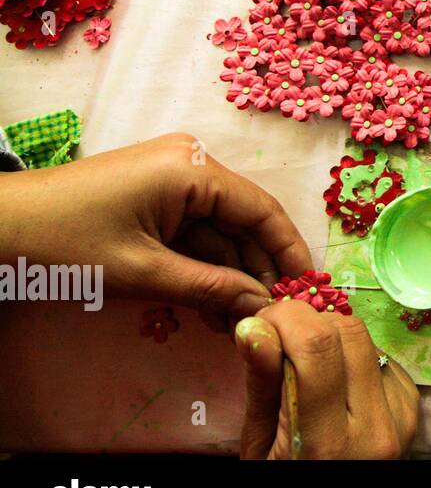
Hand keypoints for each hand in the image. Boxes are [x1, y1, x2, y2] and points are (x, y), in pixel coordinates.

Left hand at [0, 132, 311, 320]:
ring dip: (229, 276)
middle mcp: (192, 164)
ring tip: (238, 323)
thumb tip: (264, 308)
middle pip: (243, 222)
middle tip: (270, 318)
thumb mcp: (143, 273)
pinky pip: (194, 232)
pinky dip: (203, 268)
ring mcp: (173, 179)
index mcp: (193, 169)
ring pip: (219, 232)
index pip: (261, 210)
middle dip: (256, 271)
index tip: (307, 290)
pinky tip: (212, 306)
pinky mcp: (155, 196)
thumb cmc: (66, 243)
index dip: (287, 251)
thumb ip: (210, 289)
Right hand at [235, 300, 419, 458]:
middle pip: (347, 333)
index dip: (286, 319)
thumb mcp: (261, 447)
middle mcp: (377, 426)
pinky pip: (379, 356)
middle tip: (277, 332)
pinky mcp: (412, 404)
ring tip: (301, 357)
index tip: (260, 323)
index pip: (318, 349)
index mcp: (331, 443)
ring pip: (366, 338)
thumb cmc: (286, 477)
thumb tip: (252, 326)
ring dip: (328, 334)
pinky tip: (332, 378)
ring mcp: (402, 414)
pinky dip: (349, 355)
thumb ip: (262, 385)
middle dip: (306, 319)